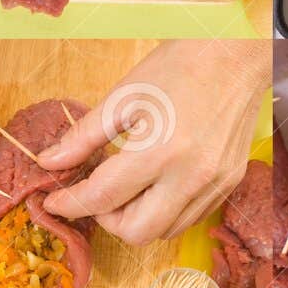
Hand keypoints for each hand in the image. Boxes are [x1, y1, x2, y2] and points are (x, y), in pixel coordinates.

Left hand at [38, 43, 262, 245]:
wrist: (237, 55)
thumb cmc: (179, 66)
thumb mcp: (123, 96)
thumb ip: (84, 135)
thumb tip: (50, 162)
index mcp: (160, 150)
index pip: (102, 198)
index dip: (70, 204)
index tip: (54, 201)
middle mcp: (190, 177)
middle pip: (135, 232)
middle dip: (106, 219)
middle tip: (98, 193)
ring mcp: (214, 185)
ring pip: (164, 232)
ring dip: (136, 218)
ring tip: (128, 185)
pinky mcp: (229, 185)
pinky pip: (188, 218)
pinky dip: (164, 211)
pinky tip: (155, 183)